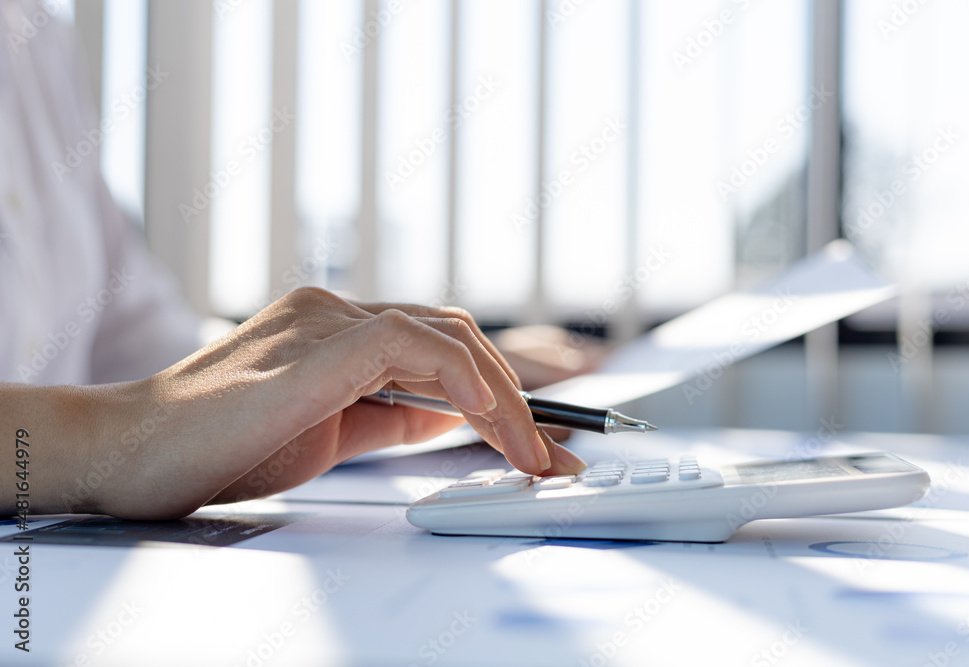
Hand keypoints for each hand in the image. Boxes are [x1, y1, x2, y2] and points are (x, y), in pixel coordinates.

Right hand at [76, 288, 584, 518]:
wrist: (129, 453)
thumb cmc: (218, 446)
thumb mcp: (329, 432)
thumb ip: (389, 414)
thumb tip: (452, 416)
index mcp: (335, 328)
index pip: (437, 343)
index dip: (496, 388)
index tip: (534, 439)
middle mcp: (335, 310)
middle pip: (453, 333)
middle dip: (515, 395)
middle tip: (548, 453)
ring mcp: (326, 318)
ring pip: (445, 334)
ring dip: (504, 397)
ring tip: (531, 453)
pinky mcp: (319, 342)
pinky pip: (413, 344)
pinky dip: (462, 378)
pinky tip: (488, 419)